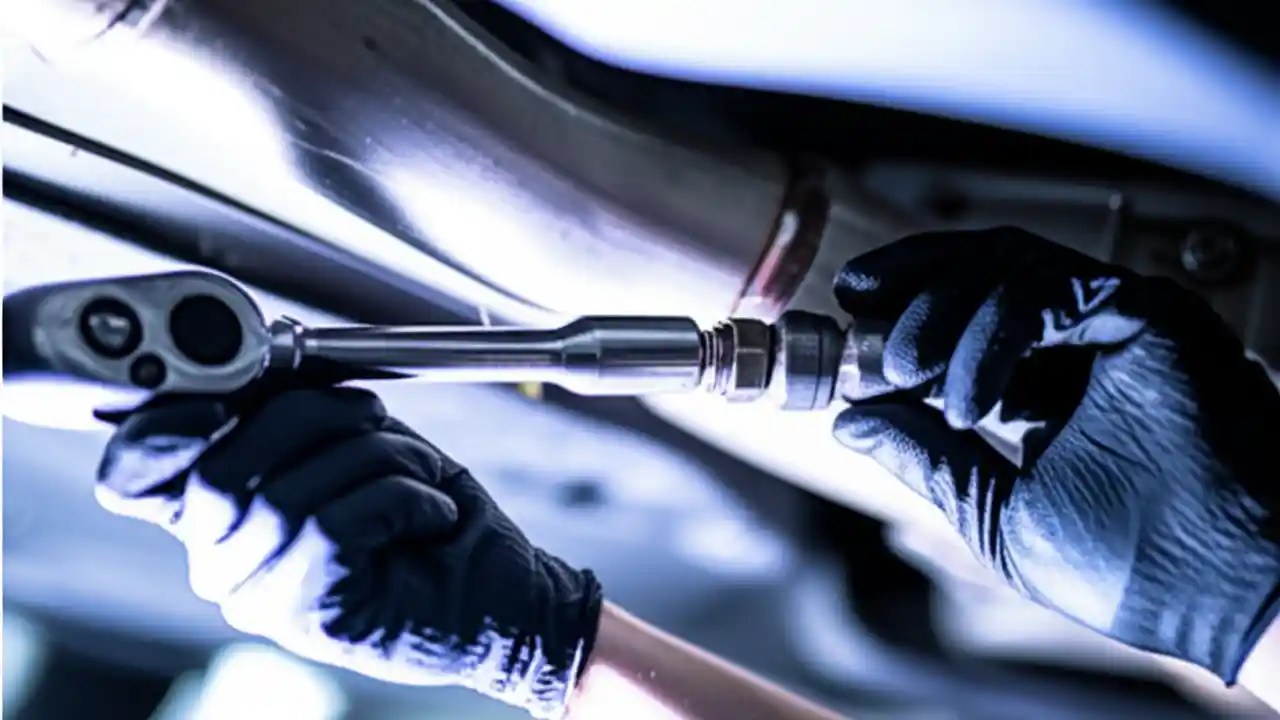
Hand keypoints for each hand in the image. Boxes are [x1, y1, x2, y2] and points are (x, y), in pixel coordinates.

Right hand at [95, 385, 601, 718]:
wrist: (505, 600)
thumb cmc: (431, 520)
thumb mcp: (360, 447)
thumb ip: (297, 416)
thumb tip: (258, 367)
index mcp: (222, 518)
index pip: (137, 476)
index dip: (156, 430)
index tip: (216, 395)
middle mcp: (222, 565)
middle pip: (219, 467)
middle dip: (313, 416)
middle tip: (376, 418)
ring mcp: (259, 597)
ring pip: (289, 495)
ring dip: (380, 459)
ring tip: (421, 479)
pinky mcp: (309, 615)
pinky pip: (334, 524)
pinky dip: (401, 499)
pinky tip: (429, 517)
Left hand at [831, 227, 1279, 681]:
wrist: (1219, 595)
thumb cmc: (1130, 568)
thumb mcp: (995, 510)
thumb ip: (926, 458)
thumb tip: (850, 419)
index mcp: (1049, 383)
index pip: (966, 315)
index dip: (903, 310)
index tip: (850, 322)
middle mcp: (1083, 340)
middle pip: (979, 269)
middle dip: (908, 285)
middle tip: (860, 315)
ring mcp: (1115, 320)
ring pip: (1004, 265)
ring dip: (935, 310)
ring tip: (901, 371)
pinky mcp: (1145, 312)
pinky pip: (1041, 289)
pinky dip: (986, 333)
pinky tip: (963, 396)